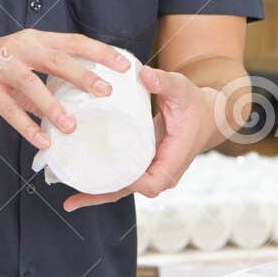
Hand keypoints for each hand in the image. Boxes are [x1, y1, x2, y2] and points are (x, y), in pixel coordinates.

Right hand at [0, 29, 130, 150]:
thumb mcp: (20, 65)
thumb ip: (45, 81)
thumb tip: (76, 104)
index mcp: (33, 40)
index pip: (73, 42)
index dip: (100, 53)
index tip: (125, 65)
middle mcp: (19, 48)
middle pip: (57, 59)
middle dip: (84, 75)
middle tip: (107, 92)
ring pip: (32, 84)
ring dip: (53, 106)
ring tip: (72, 126)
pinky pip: (8, 110)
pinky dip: (27, 127)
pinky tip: (42, 142)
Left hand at [62, 65, 215, 211]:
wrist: (207, 116)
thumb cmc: (194, 103)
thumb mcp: (181, 89)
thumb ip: (164, 82)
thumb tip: (143, 74)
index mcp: (174, 158)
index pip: (152, 183)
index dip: (130, 183)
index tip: (106, 173)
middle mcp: (164, 171)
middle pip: (131, 191)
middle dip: (103, 194)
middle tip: (72, 200)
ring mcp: (153, 171)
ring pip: (124, 189)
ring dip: (99, 194)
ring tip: (70, 201)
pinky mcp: (144, 166)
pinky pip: (124, 179)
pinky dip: (104, 183)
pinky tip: (82, 183)